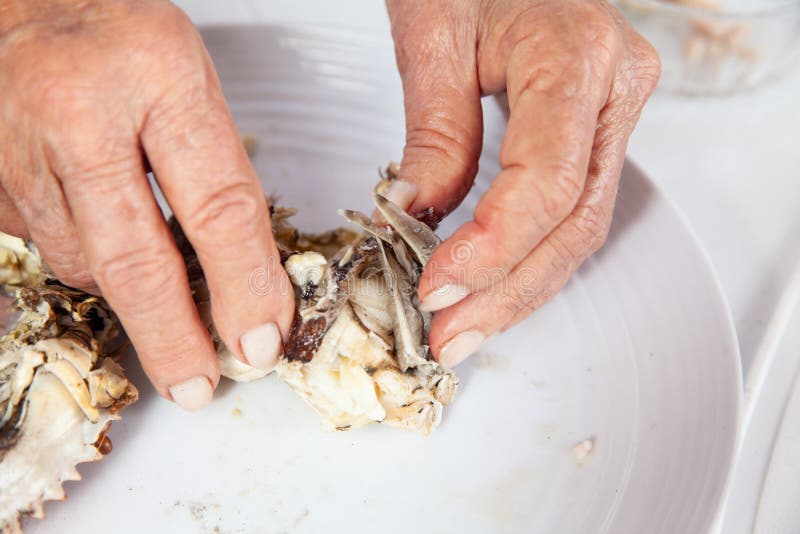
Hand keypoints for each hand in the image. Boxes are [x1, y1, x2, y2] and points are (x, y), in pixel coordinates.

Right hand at [0, 0, 294, 408]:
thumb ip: (218, 176)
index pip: (219, 208)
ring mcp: (20, 147)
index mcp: (159, 76)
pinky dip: (87, 260)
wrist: (30, 0)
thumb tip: (241, 279)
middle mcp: (81, 113)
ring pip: (86, 264)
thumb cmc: (126, 38)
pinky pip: (45, 245)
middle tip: (198, 383)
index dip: (245, 288)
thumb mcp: (196, 85)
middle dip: (174, 336)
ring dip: (132, 296)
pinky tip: (107, 239)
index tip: (260, 337)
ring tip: (162, 299)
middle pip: (137, 260)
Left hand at [386, 0, 659, 366]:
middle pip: (574, 222)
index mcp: (576, 56)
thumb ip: (434, 131)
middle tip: (449, 336)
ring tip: (465, 329)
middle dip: (507, 293)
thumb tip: (417, 214)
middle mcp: (613, 89)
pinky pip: (573, 210)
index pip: (547, 182)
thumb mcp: (434, 35)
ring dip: (520, 290)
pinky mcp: (596, 130)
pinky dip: (530, 259)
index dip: (492, 248)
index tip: (438, 288)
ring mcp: (614, 112)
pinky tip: (493, 290)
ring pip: (581, 229)